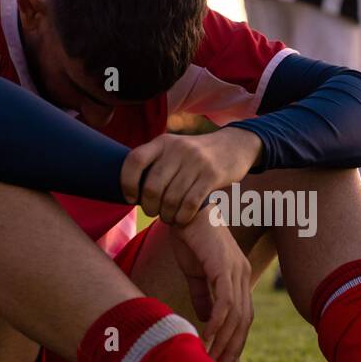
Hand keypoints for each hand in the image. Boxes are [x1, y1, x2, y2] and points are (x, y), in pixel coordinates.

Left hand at [121, 127, 261, 226]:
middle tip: (153, 213)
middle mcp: (177, 149)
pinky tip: (182, 219)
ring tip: (168, 218)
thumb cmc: (195, 155)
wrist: (234, 145)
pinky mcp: (212, 175)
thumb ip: (155, 162)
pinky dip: (182, 217)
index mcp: (162, 142)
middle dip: (149, 207)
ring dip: (167, 215)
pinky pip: (190, 203)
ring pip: (172, 199)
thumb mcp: (174, 148)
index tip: (131, 198)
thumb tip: (130, 188)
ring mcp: (196, 162)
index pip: (134, 161)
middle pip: (153, 187)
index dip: (127, 183)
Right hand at [168, 208, 253, 361]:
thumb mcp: (196, 273)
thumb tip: (206, 319)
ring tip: (210, 359)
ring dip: (223, 341)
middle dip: (231, 348)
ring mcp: (235, 271)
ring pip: (235, 316)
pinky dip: (216, 323)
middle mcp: (242, 275)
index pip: (243, 316)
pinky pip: (224, 302)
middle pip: (243, 321)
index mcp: (238, 277)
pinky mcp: (223, 267)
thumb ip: (203, 295)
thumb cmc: (189, 238)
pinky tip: (206, 338)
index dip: (236, 340)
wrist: (183, 210)